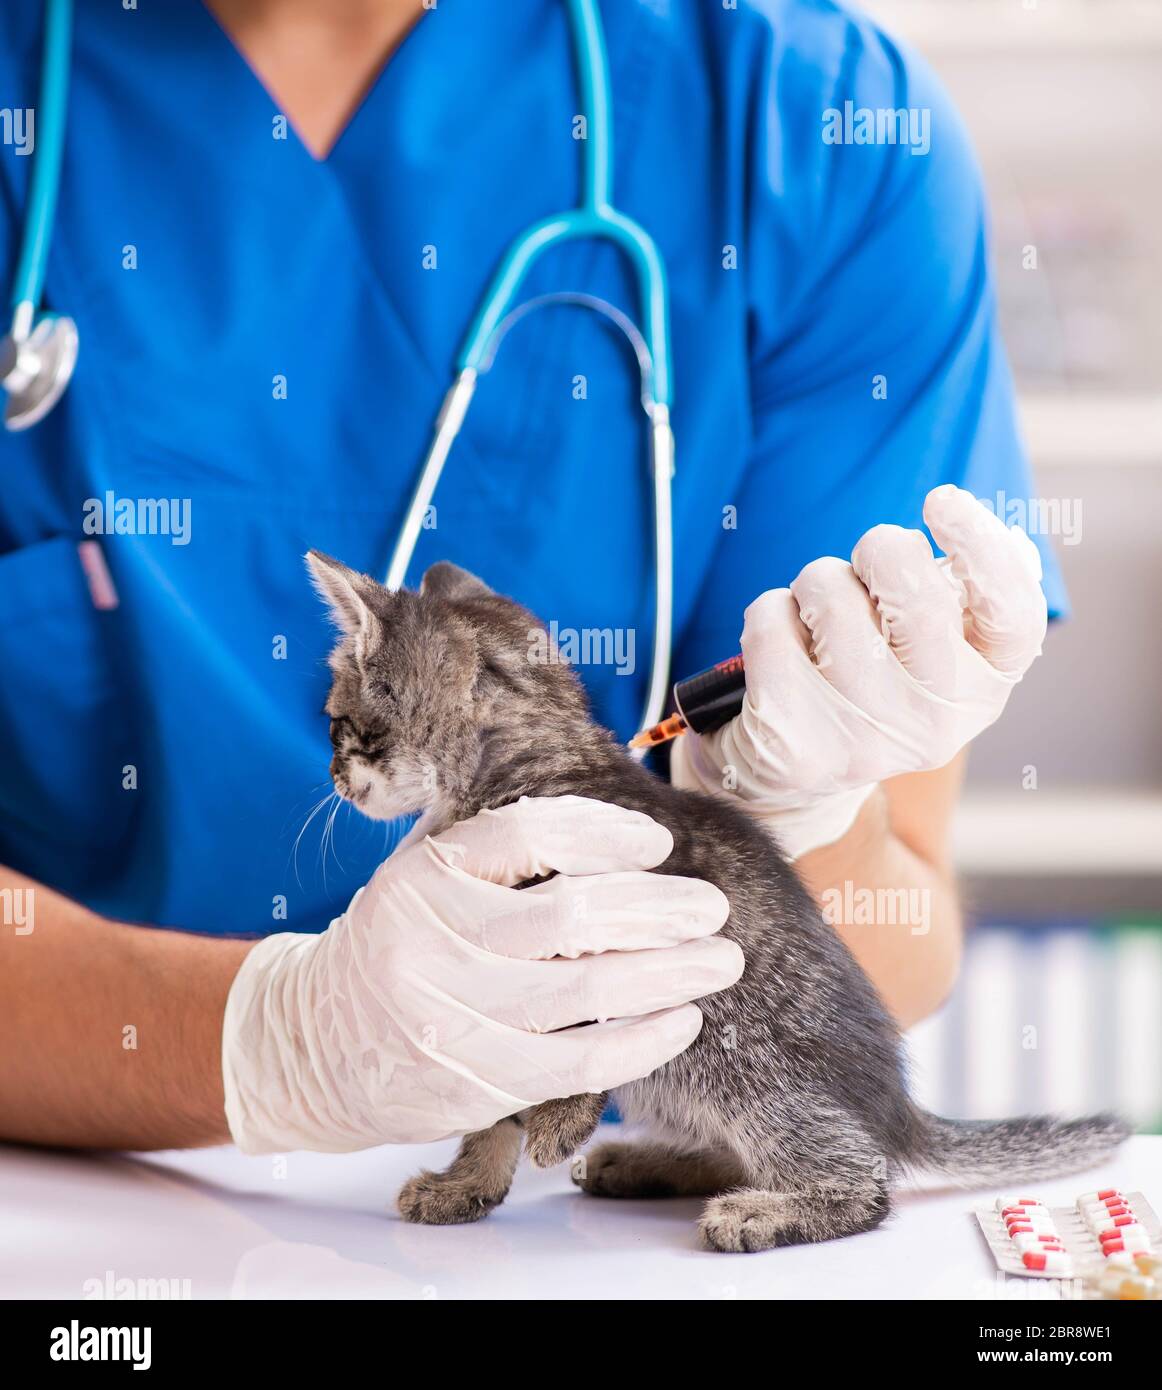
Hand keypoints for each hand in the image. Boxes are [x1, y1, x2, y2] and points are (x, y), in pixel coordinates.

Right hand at [221, 796, 740, 1150]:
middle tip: (711, 907)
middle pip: (571, 916)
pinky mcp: (476, 1083)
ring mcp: (454, 1019)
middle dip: (659, 909)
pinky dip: (642, 1041)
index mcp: (424, 878)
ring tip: (721, 959)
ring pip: (585, 990)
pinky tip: (682, 1020)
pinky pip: (579, 1062)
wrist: (313, 1044)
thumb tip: (624, 843)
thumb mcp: (426, 881)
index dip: (603, 833)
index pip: (528, 834)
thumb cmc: (397, 946)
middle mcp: (434, 943)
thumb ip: (504, 858)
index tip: (654, 843)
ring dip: (670, 973)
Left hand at [672, 485, 1047, 858]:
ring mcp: (861, 739)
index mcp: (984, 691)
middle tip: (868, 555)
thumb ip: (966, 599)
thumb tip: (998, 540)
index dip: (983, 548)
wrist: (792, 777)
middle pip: (917, 596)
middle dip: (881, 549)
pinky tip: (781, 643)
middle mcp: (934, 725)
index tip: (942, 500)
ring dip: (818, 581)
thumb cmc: (870, 683)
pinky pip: (771, 625)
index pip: (1014, 616)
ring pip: (832, 598)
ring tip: (818, 612)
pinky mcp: (792, 742)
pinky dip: (769, 613)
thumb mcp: (933, 652)